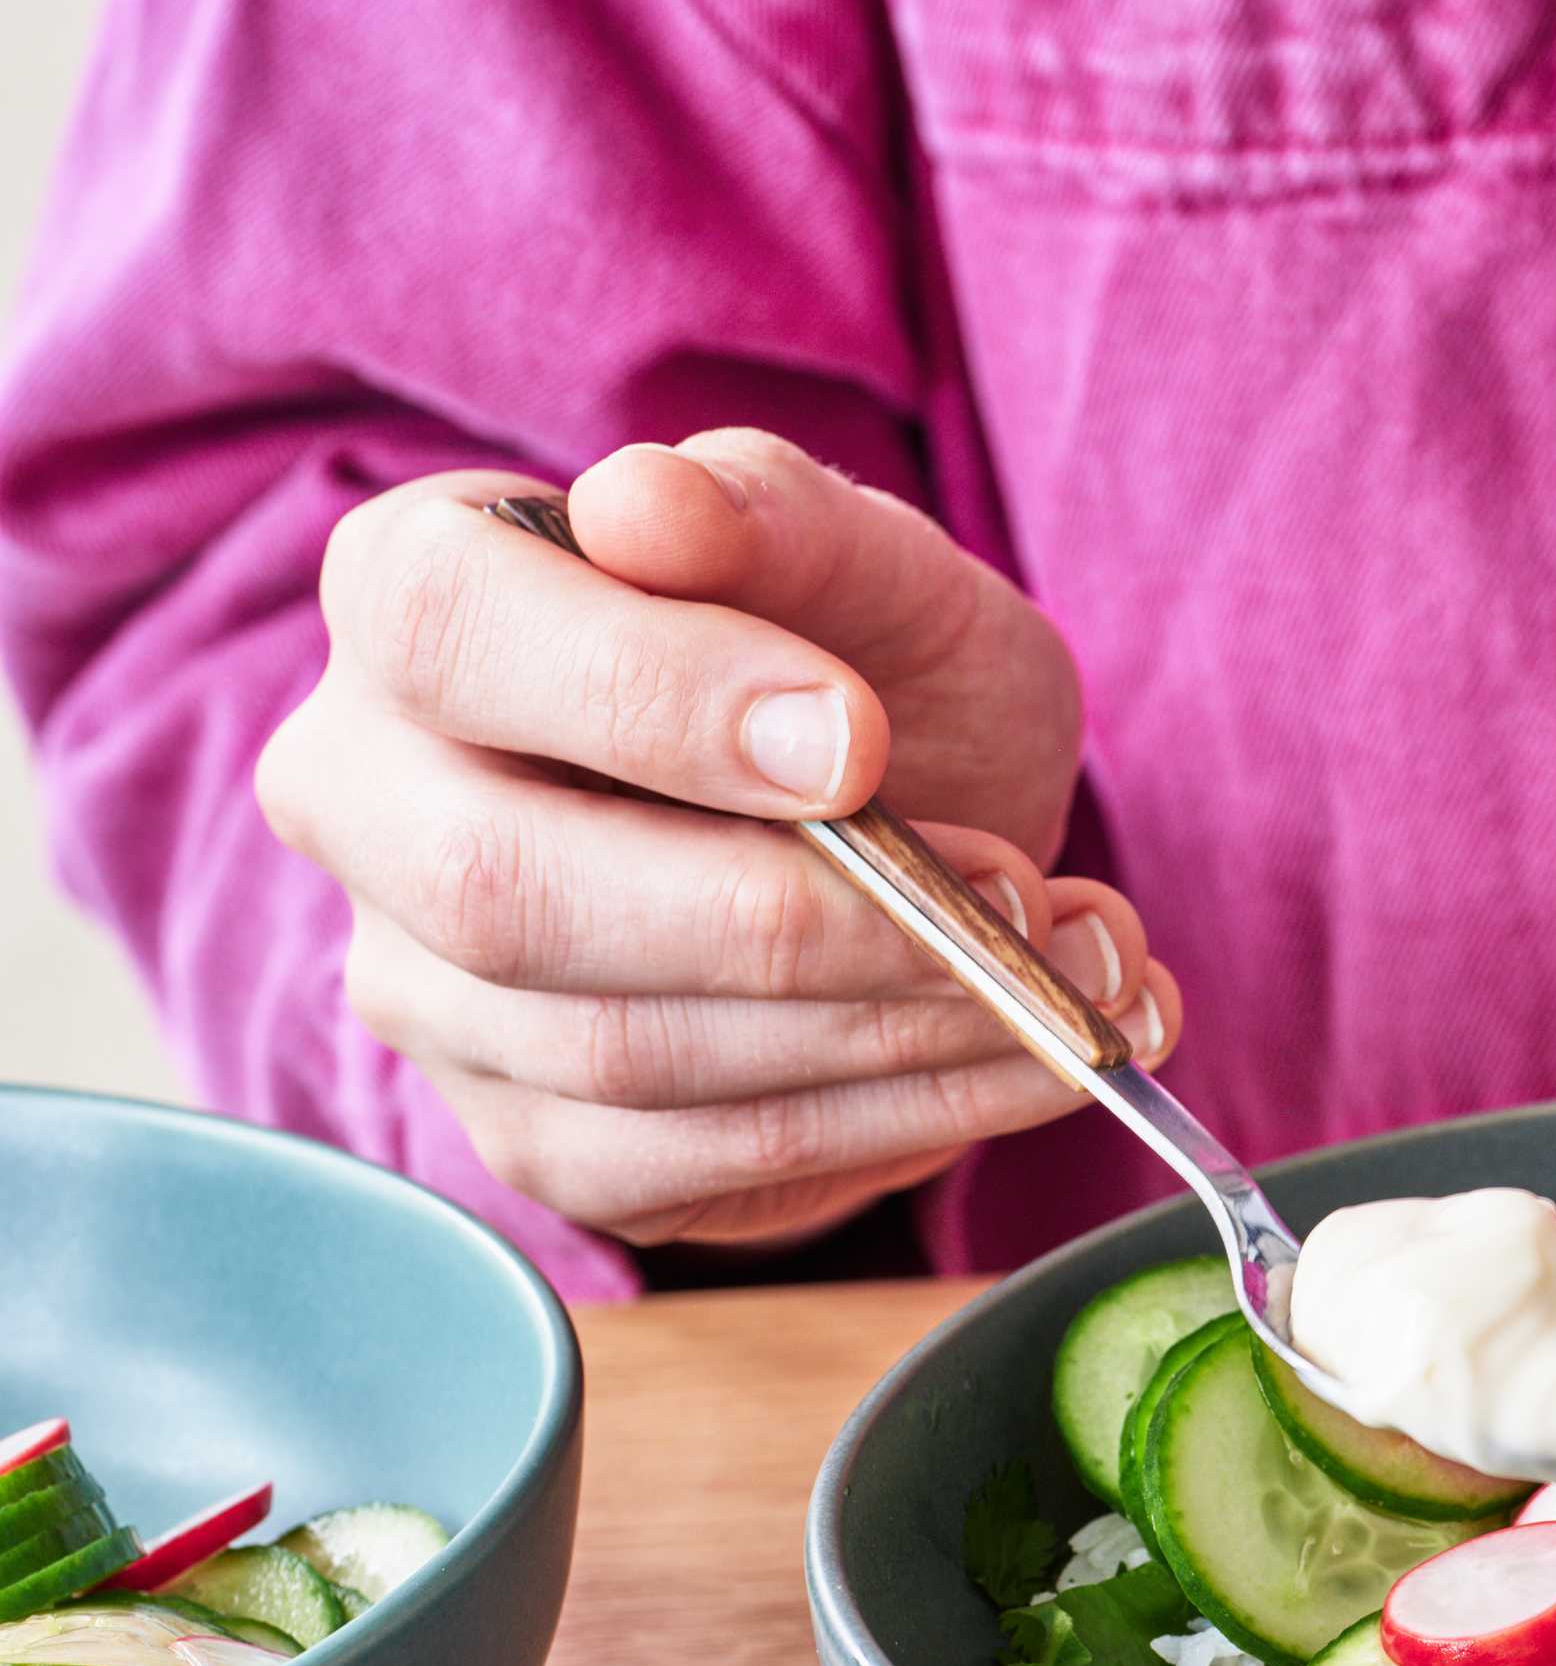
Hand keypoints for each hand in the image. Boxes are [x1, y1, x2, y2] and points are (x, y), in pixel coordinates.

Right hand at [261, 431, 1182, 1246]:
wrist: (926, 829)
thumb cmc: (868, 672)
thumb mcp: (876, 568)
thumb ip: (777, 518)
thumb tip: (648, 506)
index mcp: (411, 594)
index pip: (445, 628)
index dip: (654, 694)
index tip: (861, 740)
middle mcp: (369, 800)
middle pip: (507, 889)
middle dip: (799, 917)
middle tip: (1015, 900)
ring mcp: (429, 990)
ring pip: (625, 1051)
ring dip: (892, 1027)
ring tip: (1076, 972)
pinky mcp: (539, 1136)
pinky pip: (704, 1158)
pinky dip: (909, 1115)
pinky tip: (1035, 1058)